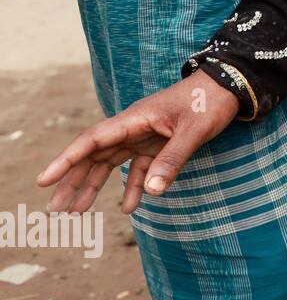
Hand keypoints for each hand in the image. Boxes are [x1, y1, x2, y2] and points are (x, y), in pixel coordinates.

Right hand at [37, 71, 239, 214]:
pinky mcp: (157, 143)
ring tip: (76, 212)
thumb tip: (151, 192)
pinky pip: (138, 167)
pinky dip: (132, 186)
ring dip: (93, 186)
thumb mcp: (193, 132)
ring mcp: (143, 135)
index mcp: (134, 119)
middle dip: (72, 181)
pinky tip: (128, 207)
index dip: (66, 160)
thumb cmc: (209, 102)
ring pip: (110, 163)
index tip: (45, 180)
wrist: (229, 87)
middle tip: (55, 209)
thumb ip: (172, 159)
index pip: (92, 141)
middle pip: (93, 155)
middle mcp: (132, 127)